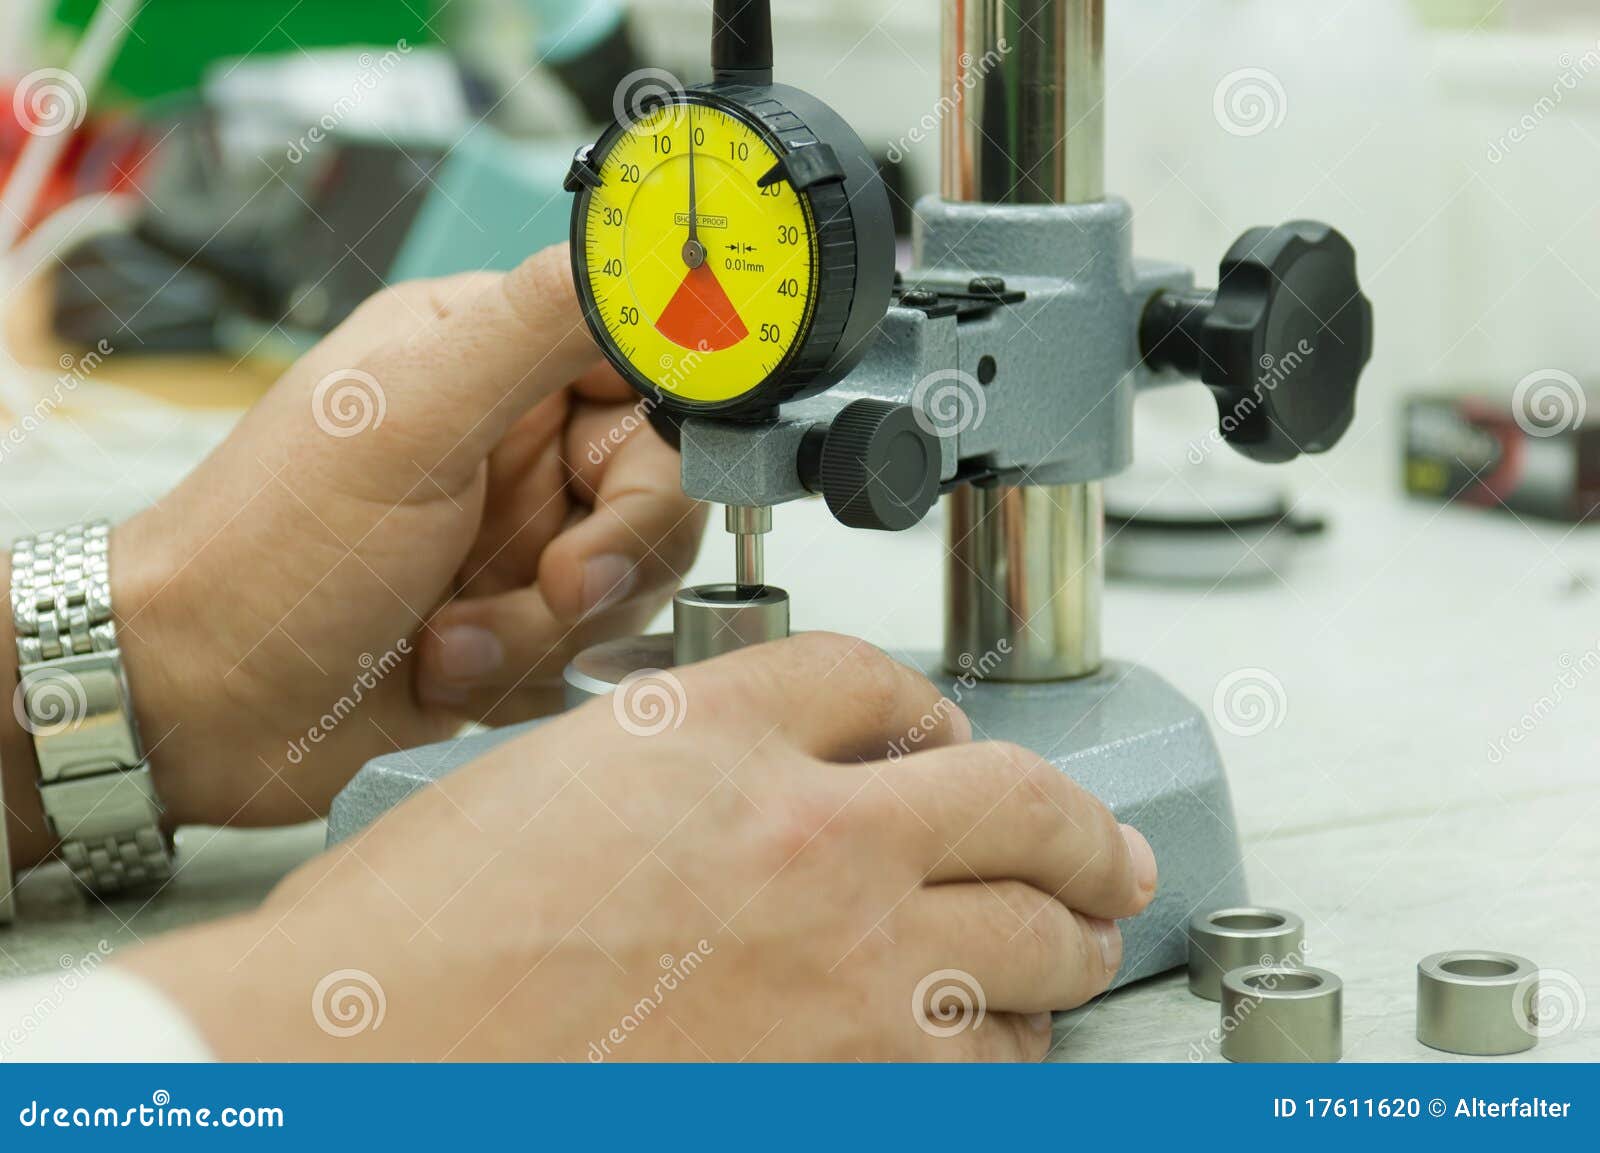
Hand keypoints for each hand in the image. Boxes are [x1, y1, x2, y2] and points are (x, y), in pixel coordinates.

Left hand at [104, 246, 704, 831]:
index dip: (665, 442)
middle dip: (608, 557)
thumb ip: (533, 328)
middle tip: (551, 587)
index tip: (630, 493)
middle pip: (660, 491)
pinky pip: (592, 651)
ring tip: (449, 638)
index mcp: (490, 358)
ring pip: (633, 582)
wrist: (199, 708)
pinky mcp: (519, 624)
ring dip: (544, 630)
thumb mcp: (407, 421)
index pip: (648, 375)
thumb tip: (636, 252)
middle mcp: (516, 443)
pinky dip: (525, 674)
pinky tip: (442, 670)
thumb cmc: (268, 554)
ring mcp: (519, 538)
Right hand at [120, 634, 1158, 1060]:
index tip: (940, 736)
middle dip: (1078, 829)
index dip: (921, 705)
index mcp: (717, 731)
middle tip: (1101, 856)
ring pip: (1035, 934)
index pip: (875, 680)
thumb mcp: (546, 774)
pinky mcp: (847, 1085)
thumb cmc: (413, 937)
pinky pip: (985, 1058)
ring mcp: (844, 968)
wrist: (358, 1060)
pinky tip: (997, 1043)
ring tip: (1073, 947)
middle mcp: (805, 836)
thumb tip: (761, 791)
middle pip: (1017, 796)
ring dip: (1062, 941)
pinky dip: (1005, 1046)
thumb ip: (681, 762)